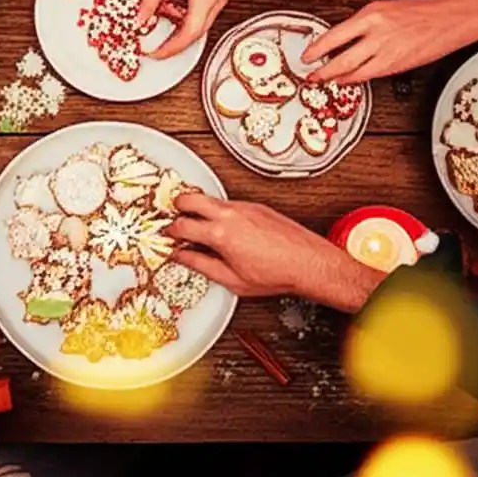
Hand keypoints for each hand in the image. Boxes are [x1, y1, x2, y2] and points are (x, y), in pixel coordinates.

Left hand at [139, 0, 270, 58]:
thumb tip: (141, 17)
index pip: (187, 35)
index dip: (169, 48)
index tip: (154, 54)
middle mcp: (216, 2)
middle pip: (195, 35)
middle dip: (174, 46)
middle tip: (155, 50)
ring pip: (199, 26)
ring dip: (179, 34)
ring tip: (160, 35)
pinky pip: (201, 15)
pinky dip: (185, 21)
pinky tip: (171, 17)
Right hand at [166, 194, 382, 312]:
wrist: (310, 264)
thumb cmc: (277, 274)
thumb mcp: (231, 279)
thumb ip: (201, 264)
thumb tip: (182, 256)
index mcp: (220, 233)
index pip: (181, 225)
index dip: (169, 232)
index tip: (167, 237)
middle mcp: (231, 214)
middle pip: (190, 197)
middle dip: (177, 207)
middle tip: (174, 220)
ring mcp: (245, 207)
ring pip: (210, 199)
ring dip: (200, 209)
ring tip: (200, 227)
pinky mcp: (257, 206)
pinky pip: (229, 204)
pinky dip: (220, 212)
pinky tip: (225, 229)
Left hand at [303, 0, 477, 83]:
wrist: (449, 18)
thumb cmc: (420, 11)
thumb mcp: (384, 8)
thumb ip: (362, 24)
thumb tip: (341, 37)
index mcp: (371, 15)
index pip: (334, 35)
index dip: (316, 48)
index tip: (306, 55)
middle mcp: (376, 33)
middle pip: (340, 58)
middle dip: (321, 70)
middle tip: (310, 75)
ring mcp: (387, 52)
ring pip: (353, 71)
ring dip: (335, 78)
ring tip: (325, 80)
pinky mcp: (397, 65)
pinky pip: (369, 76)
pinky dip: (355, 79)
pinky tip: (347, 80)